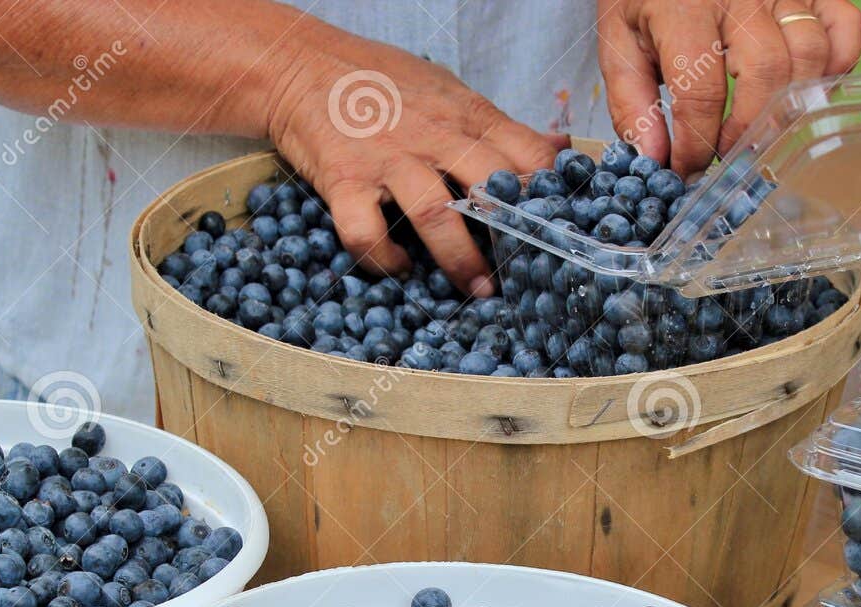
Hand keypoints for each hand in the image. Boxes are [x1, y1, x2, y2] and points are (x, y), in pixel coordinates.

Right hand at [268, 32, 565, 295]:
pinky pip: (365, 232)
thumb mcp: (449, 90)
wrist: (300, 64)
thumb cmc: (383, 81)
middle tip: (527, 273)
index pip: (527, 154)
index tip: (560, 228)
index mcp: (465, 115)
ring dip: (459, 259)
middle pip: (488, 186)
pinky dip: (384, 260)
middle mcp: (432, 136)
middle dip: (512, 236)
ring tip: (476, 288)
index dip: (550, 195)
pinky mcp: (343, 180)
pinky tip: (397, 268)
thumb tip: (558, 149)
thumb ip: (498, 126)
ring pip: (433, 214)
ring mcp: (387, 160)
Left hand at [598, 0, 860, 175]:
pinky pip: (846, 28)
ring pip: (810, 56)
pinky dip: (836, 66)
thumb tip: (655, 161)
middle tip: (727, 153)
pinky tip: (801, 90)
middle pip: (766, 75)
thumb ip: (632, 104)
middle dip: (747, 131)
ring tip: (759, 127)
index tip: (688, 169)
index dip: (696, 144)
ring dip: (789, 106)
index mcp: (684, 7)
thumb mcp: (620, 44)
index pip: (701, 90)